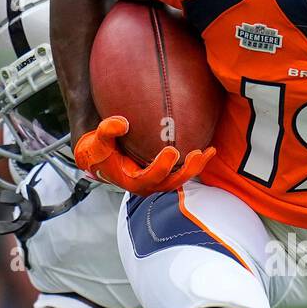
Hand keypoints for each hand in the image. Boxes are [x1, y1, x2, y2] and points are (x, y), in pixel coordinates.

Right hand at [74, 116, 214, 194]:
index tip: (171, 150)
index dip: (162, 167)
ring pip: (181, 178)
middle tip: (198, 153)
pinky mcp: (164, 174)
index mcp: (132, 182)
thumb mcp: (96, 140)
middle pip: (172, 182)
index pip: (150, 177)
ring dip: (196, 167)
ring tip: (210, 151)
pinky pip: (182, 170)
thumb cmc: (98, 150)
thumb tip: (123, 122)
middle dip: (187, 170)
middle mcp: (148, 185)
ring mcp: (158, 181)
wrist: (99, 158)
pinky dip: (194, 161)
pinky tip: (209, 148)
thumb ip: (107, 131)